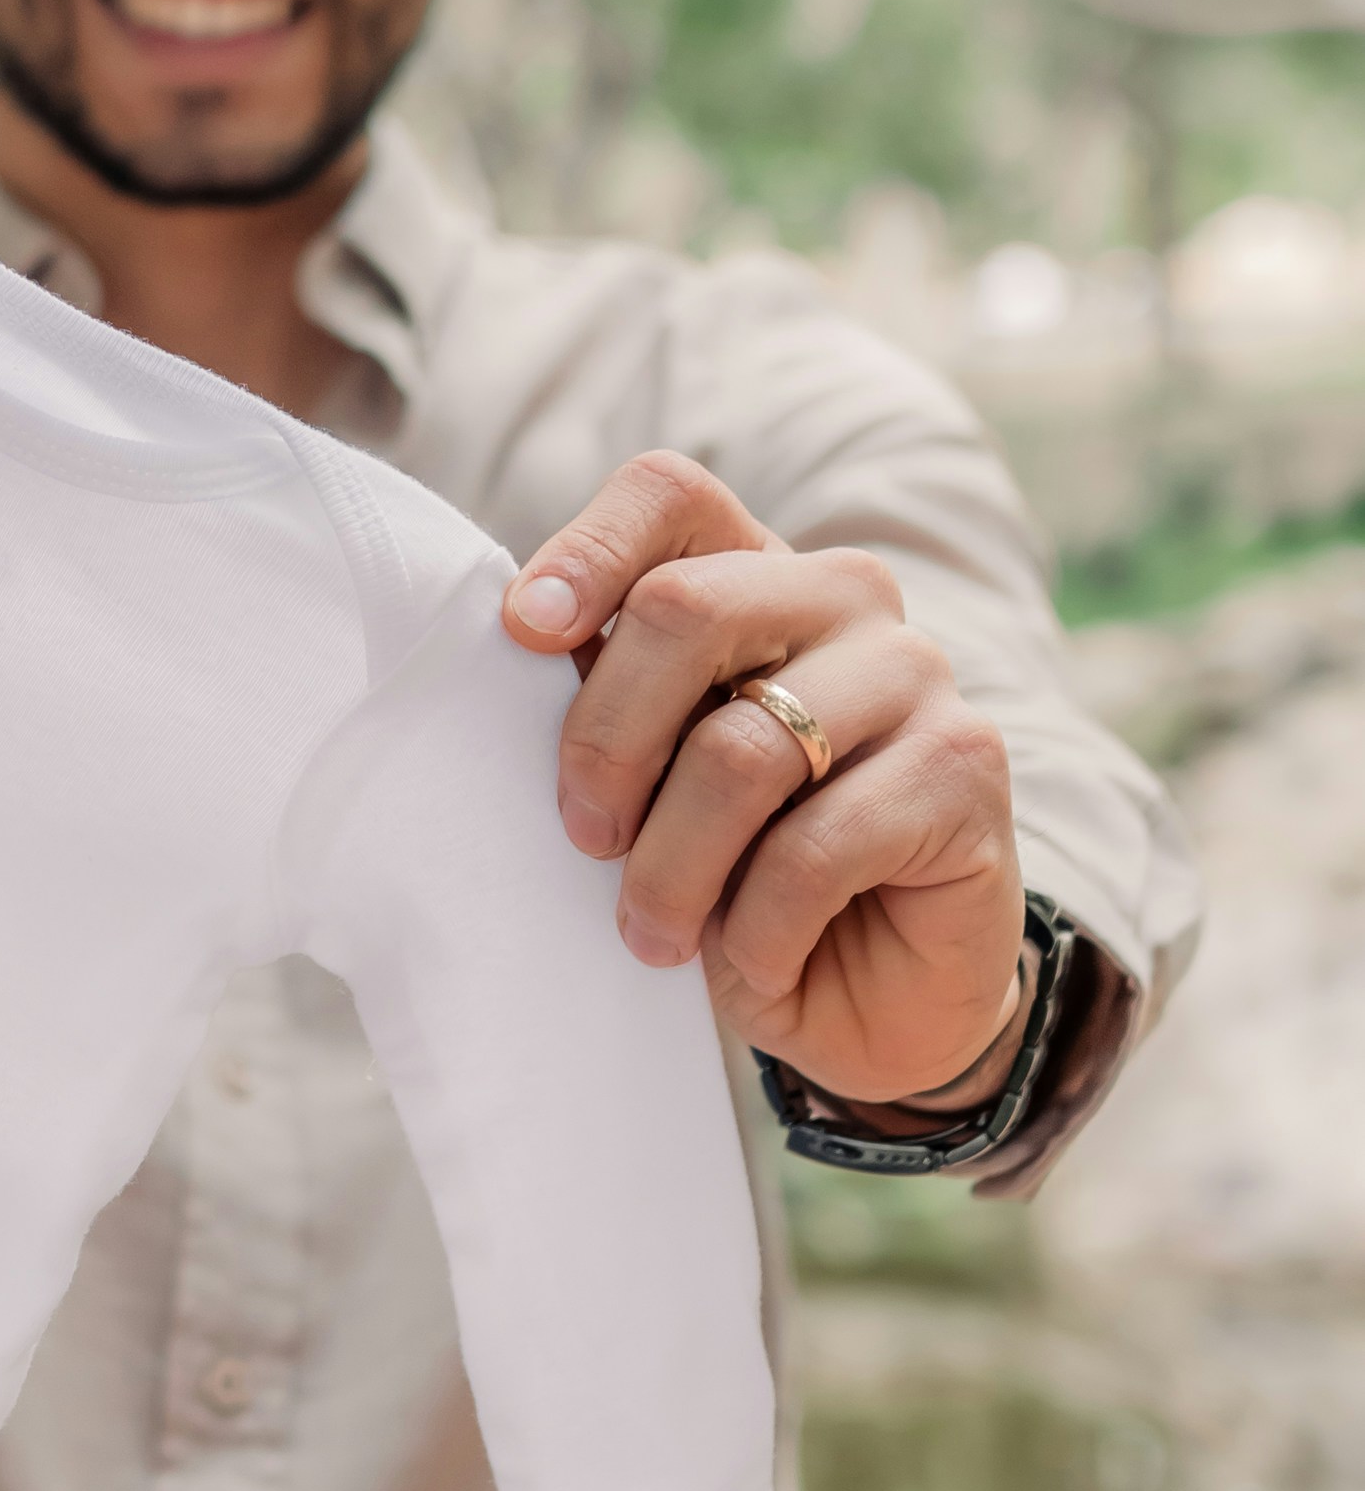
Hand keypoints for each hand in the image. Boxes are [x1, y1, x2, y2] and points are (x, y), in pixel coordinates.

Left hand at [502, 452, 1026, 1110]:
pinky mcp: (965, 766)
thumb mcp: (651, 783)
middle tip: (588, 840)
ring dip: (670, 871)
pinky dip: (756, 928)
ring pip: (739, 751)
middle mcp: (844, 594)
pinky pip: (813, 848)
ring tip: (656, 934)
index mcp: (753, 575)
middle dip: (606, 744)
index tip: (524, 636)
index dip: (585, 552)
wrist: (875, 995)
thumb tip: (524, 644)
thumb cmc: (739, 877)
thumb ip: (608, 705)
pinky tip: (757, 957)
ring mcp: (916, 672)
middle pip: (684, 608)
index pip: (668, 495)